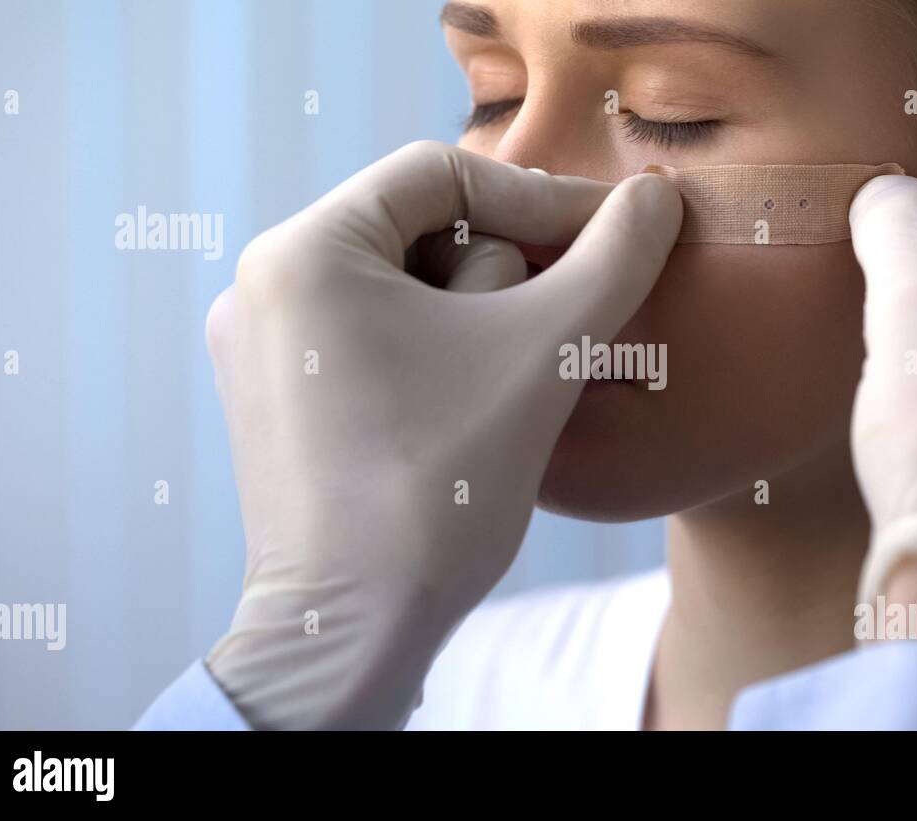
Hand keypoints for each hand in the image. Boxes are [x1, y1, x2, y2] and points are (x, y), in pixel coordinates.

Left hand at [202, 141, 680, 728]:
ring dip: (478, 318)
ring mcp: (261, 348)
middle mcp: (262, 287)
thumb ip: (611, 259)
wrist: (355, 631)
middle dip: (505, 271)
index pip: (440, 173)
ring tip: (519, 379)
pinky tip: (478, 407)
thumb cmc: (437, 491)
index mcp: (303, 252)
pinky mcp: (275, 401)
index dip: (539, 198)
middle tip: (564, 321)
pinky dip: (437, 356)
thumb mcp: (544, 355)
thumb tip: (655, 200)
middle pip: (418, 231)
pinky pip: (372, 340)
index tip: (611, 232)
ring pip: (400, 289)